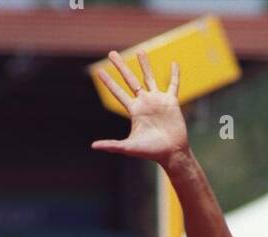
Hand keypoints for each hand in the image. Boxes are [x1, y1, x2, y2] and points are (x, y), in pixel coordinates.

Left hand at [92, 49, 188, 164]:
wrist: (171, 153)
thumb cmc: (151, 152)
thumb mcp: (129, 147)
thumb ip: (112, 145)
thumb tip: (93, 146)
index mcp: (134, 110)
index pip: (118, 93)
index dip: (109, 83)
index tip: (99, 72)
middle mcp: (144, 102)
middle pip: (130, 80)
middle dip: (121, 67)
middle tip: (111, 53)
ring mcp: (158, 100)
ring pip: (150, 78)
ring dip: (145, 64)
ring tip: (140, 51)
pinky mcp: (171, 102)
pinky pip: (173, 84)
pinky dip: (175, 74)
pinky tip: (174, 63)